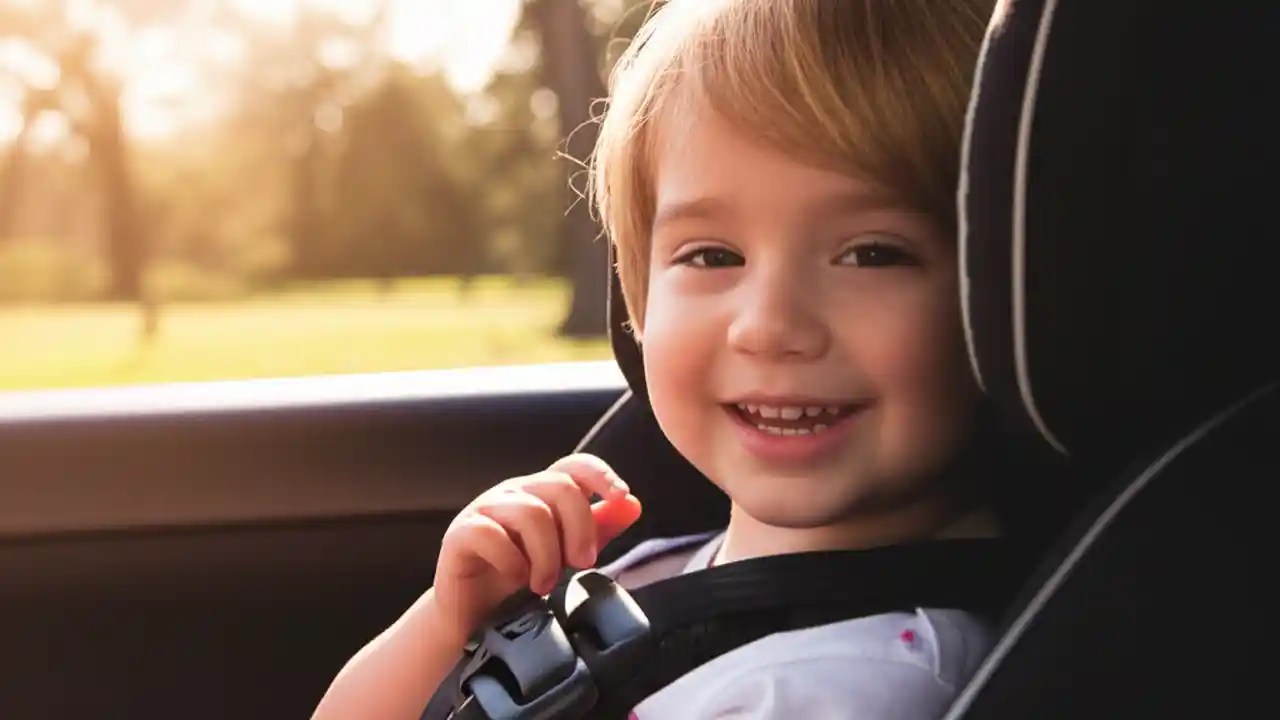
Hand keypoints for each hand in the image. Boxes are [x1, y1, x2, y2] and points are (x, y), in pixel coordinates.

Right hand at [431, 453, 642, 644]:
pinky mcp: (460, 533)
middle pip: (560, 487)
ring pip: (531, 512)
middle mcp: (514, 493)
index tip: (622, 495)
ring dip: (546, 556)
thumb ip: (598, 527)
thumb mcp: (567, 553)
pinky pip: (491, 534)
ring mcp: (484, 509)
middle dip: (580, 529)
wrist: (473, 616)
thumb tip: (633, 503)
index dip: (601, 474)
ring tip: (543, 585)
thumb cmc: (521, 579)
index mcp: (542, 493)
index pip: (573, 466)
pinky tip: (515, 580)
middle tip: (582, 564)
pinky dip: (511, 562)